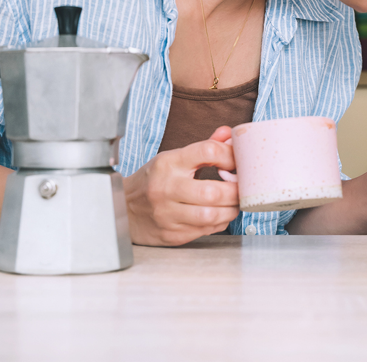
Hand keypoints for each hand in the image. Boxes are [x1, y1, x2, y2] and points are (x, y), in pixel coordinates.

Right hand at [122, 126, 239, 245]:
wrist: (123, 209)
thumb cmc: (153, 180)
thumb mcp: (173, 158)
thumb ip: (204, 147)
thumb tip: (229, 133)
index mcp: (169, 163)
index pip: (207, 151)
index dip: (230, 156)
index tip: (237, 162)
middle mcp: (167, 188)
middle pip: (213, 191)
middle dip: (236, 191)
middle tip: (243, 189)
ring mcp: (167, 214)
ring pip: (211, 215)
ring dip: (231, 210)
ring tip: (234, 204)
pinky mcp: (171, 234)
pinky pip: (205, 231)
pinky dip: (219, 223)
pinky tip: (219, 215)